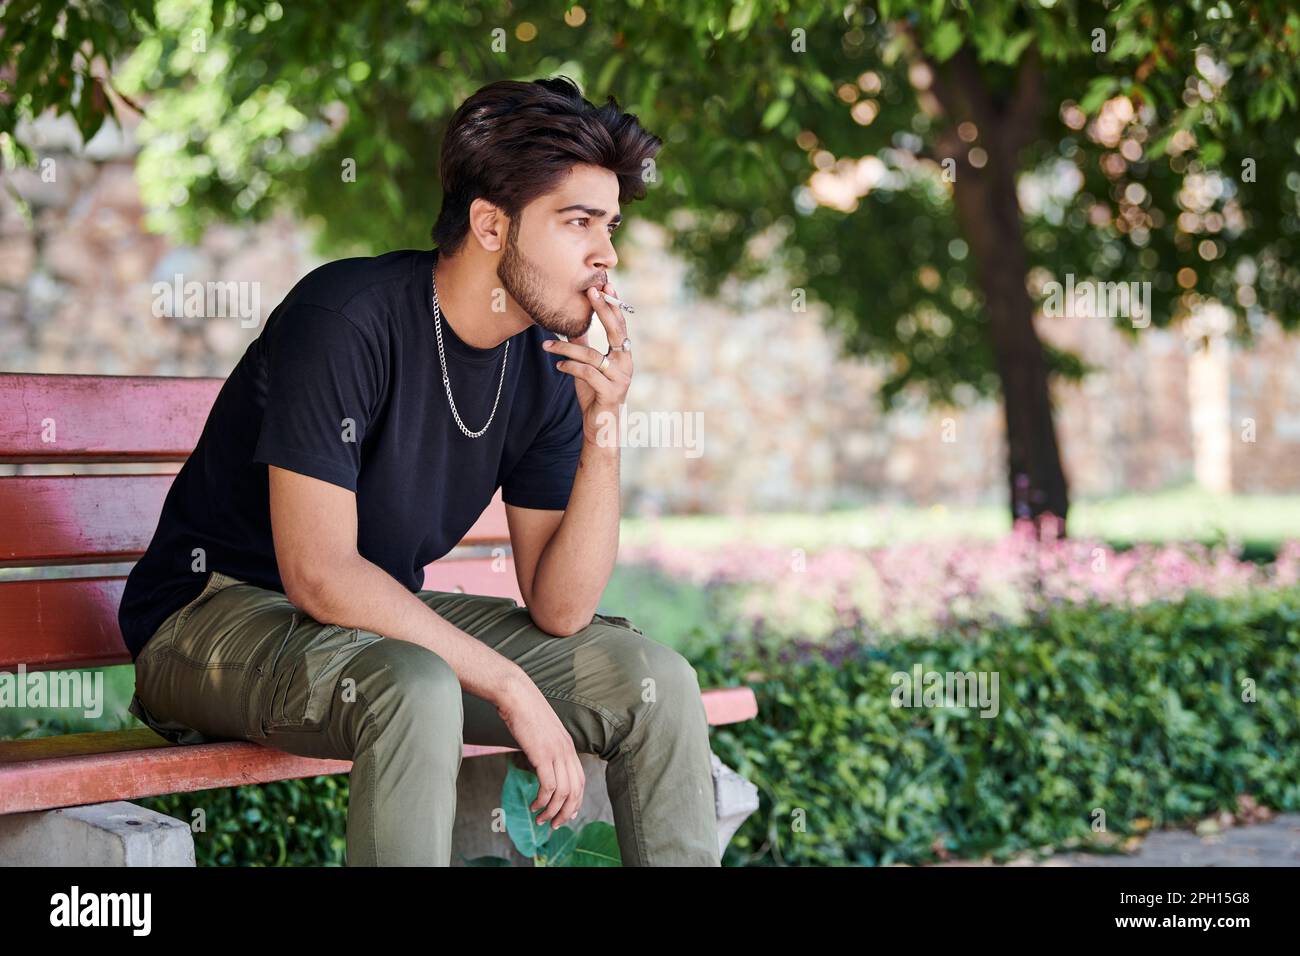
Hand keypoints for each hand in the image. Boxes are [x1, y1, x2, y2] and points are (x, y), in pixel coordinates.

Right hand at [494, 673, 585, 829]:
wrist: (516, 694)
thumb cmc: (524, 711)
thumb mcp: (542, 731)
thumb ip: (547, 747)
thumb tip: (543, 762)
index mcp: (568, 745)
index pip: (581, 780)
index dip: (577, 801)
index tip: (568, 814)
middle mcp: (567, 750)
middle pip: (576, 790)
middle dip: (566, 812)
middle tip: (554, 825)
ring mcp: (556, 752)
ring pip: (563, 792)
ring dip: (552, 811)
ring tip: (541, 819)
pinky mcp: (542, 754)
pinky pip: (548, 786)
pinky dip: (543, 800)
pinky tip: (534, 805)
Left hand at [542, 280, 631, 449]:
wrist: (601, 427)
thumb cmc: (594, 395)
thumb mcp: (587, 367)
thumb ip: (583, 345)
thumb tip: (571, 322)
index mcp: (623, 355)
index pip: (620, 325)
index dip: (612, 305)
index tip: (604, 286)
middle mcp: (626, 364)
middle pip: (616, 332)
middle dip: (603, 310)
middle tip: (590, 291)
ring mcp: (621, 379)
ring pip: (592, 355)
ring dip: (566, 348)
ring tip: (547, 345)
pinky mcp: (610, 393)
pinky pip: (588, 374)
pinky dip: (570, 367)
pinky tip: (558, 365)